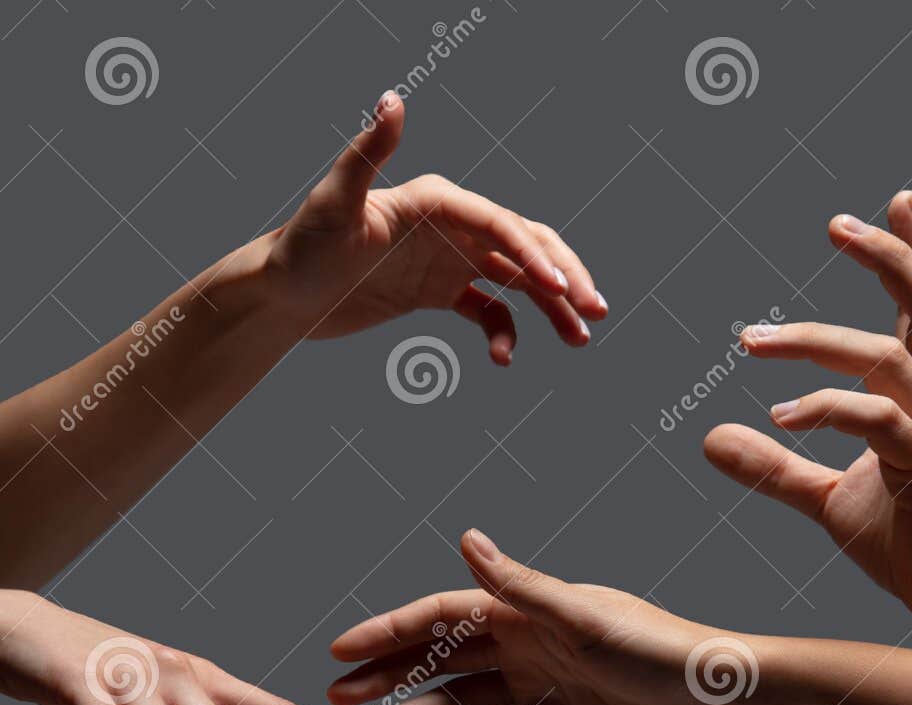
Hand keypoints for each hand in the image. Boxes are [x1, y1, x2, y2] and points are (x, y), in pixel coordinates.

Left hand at [264, 92, 605, 355]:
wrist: (281, 293)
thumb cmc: (301, 246)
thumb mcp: (333, 203)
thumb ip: (367, 153)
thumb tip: (392, 100)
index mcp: (436, 200)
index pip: (500, 224)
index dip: (534, 254)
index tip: (559, 288)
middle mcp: (449, 224)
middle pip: (525, 245)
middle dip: (563, 277)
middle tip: (595, 311)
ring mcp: (447, 258)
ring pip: (517, 281)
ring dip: (552, 308)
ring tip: (580, 339)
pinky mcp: (438, 292)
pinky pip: (487, 311)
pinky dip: (503, 333)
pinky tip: (504, 360)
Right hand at [328, 528, 751, 704]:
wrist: (726, 704)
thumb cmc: (665, 650)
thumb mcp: (587, 620)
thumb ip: (522, 587)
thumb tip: (465, 539)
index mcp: (531, 607)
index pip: (444, 614)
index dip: (391, 630)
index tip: (339, 650)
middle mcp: (530, 641)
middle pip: (443, 656)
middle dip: (389, 673)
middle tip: (336, 697)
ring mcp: (544, 686)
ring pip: (463, 702)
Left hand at [704, 193, 911, 643]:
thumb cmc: (910, 539)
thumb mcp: (831, 499)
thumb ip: (776, 466)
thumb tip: (711, 437)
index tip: (899, 196)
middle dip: (892, 258)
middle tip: (835, 224)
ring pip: (891, 359)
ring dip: (820, 339)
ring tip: (754, 340)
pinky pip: (880, 422)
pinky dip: (828, 409)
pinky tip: (781, 416)